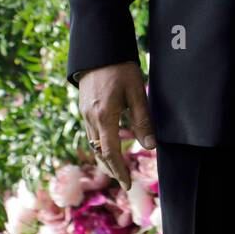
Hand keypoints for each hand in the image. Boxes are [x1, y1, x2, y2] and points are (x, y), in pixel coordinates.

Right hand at [77, 61, 154, 190]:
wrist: (99, 50)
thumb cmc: (121, 68)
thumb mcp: (137, 92)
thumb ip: (143, 120)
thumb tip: (150, 146)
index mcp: (104, 116)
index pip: (110, 153)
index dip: (119, 170)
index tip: (127, 183)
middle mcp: (90, 118)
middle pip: (99, 152)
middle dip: (111, 167)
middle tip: (123, 179)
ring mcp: (84, 113)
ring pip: (94, 143)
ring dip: (106, 155)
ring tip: (120, 164)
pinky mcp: (83, 108)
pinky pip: (92, 132)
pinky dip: (102, 141)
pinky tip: (113, 140)